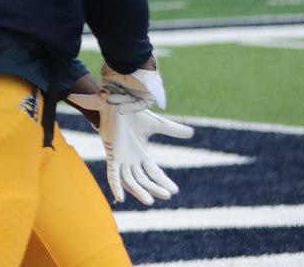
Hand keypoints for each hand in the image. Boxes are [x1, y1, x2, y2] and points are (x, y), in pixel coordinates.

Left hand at [66, 78, 193, 204]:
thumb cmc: (131, 113)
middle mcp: (130, 159)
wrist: (115, 102)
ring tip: (150, 201)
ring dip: (139, 191)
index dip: (162, 181)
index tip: (174, 191)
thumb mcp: (156, 124)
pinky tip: (121, 198)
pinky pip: (112, 174)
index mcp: (140, 154)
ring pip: (130, 180)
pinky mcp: (111, 155)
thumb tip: (191, 133)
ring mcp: (120, 158)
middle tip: (167, 196)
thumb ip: (172, 130)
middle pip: (143, 179)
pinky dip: (116, 186)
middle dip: (154, 188)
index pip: (153, 172)